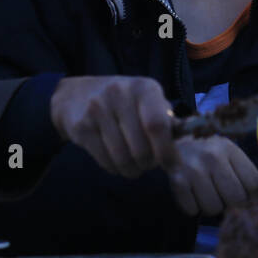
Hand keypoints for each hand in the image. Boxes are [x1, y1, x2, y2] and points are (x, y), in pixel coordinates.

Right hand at [49, 76, 176, 178]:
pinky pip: (105, 161)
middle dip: (148, 164)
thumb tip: (181, 145)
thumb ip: (165, 118)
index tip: (172, 165)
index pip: (158, 125)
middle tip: (148, 164)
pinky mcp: (82, 127)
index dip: (167, 151)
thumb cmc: (122, 101)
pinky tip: (116, 162)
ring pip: (122, 159)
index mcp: (143, 88)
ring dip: (132, 170)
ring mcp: (98, 110)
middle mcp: (120, 95)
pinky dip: (115, 169)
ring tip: (134, 165)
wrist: (76, 95)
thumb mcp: (146, 99)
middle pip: (141, 148)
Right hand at [168, 136, 257, 216]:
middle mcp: (213, 157)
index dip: (252, 196)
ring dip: (212, 206)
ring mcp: (193, 169)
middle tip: (225, 195)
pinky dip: (193, 207)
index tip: (245, 194)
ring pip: (214, 208)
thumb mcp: (231, 157)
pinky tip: (192, 193)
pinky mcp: (176, 181)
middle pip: (236, 198)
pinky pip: (193, 210)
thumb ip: (254, 173)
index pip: (254, 185)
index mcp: (230, 149)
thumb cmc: (209, 154)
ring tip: (207, 192)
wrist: (171, 144)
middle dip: (232, 203)